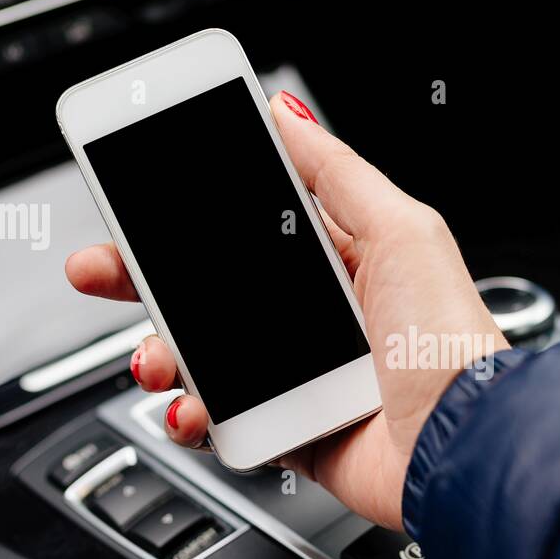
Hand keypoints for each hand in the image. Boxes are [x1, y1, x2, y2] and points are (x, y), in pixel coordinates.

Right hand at [65, 90, 507, 529]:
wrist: (459, 444)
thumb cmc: (447, 337)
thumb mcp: (401, 228)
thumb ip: (336, 172)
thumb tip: (286, 114)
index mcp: (343, 262)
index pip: (248, 230)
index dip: (191, 218)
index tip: (139, 204)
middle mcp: (317, 319)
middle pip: (210, 292)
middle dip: (146, 280)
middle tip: (100, 270)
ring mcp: (301, 378)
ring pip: (205, 359)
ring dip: (162, 354)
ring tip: (156, 358)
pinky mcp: (293, 433)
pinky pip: (224, 422)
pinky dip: (194, 417)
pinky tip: (190, 408)